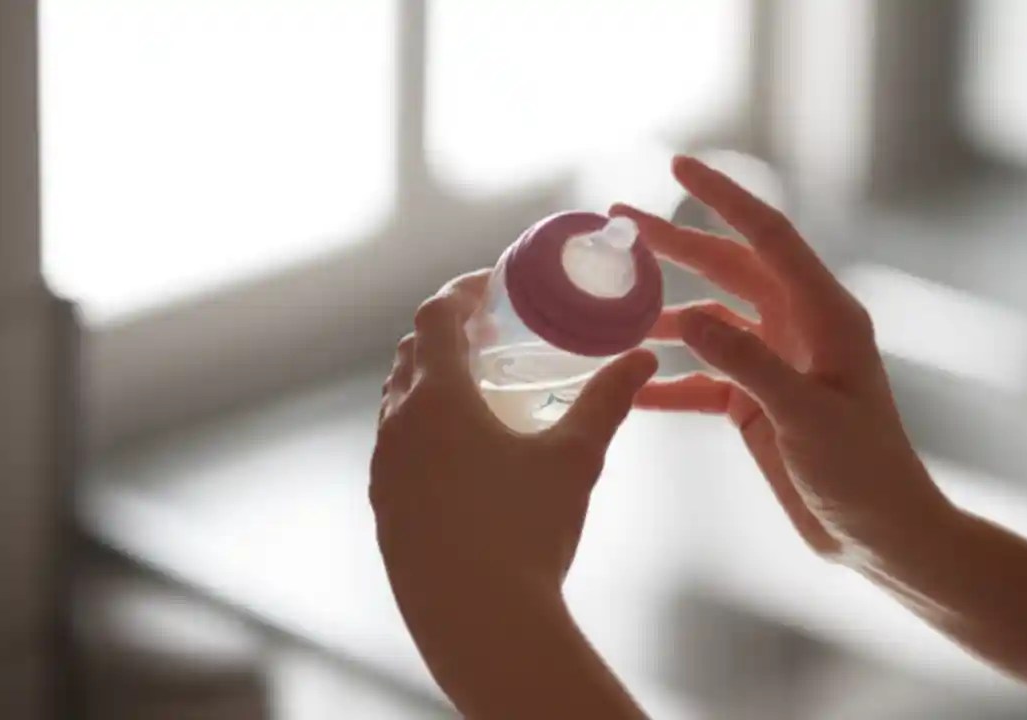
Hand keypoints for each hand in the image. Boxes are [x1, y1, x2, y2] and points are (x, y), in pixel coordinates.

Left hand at [371, 270, 655, 717]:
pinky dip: (422, 431)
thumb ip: (607, 402)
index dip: (462, 291)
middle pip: (410, 355)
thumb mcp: (574, 459)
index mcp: (436, 398)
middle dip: (446, 335)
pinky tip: (462, 456)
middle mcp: (397, 426)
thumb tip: (642, 361)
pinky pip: (396, 449)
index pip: (435, 316)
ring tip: (477, 392)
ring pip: (397, 405)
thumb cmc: (527, 532)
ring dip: (429, 384)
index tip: (493, 287)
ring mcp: (384, 471)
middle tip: (490, 335)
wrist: (480, 623)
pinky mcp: (384, 510)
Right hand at [612, 156, 952, 561]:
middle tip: (618, 222)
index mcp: (825, 314)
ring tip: (609, 316)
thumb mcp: (806, 416)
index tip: (678, 165)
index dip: (723, 197)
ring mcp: (776, 364)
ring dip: (662, 319)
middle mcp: (798, 328)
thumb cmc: (863, 472)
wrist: (881, 535)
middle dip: (674, 246)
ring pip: (708, 324)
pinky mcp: (758, 403)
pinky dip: (669, 384)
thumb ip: (746, 362)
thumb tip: (685, 316)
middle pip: (727, 270)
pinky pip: (703, 381)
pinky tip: (632, 391)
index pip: (767, 236)